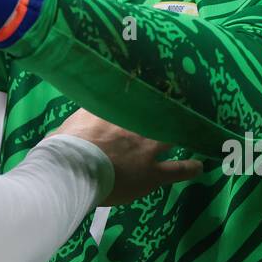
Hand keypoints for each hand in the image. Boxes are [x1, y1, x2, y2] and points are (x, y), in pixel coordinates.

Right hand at [52, 108, 201, 205]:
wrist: (71, 170)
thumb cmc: (61, 151)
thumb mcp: (65, 129)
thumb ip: (74, 126)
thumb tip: (68, 131)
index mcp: (109, 112)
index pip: (130, 98)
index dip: (141, 95)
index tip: (150, 88)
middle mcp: (132, 124)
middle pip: (157, 112)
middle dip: (168, 109)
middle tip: (178, 105)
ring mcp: (145, 147)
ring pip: (171, 136)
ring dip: (182, 134)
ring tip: (196, 131)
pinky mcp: (152, 173)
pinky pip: (178, 169)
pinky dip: (190, 168)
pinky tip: (200, 167)